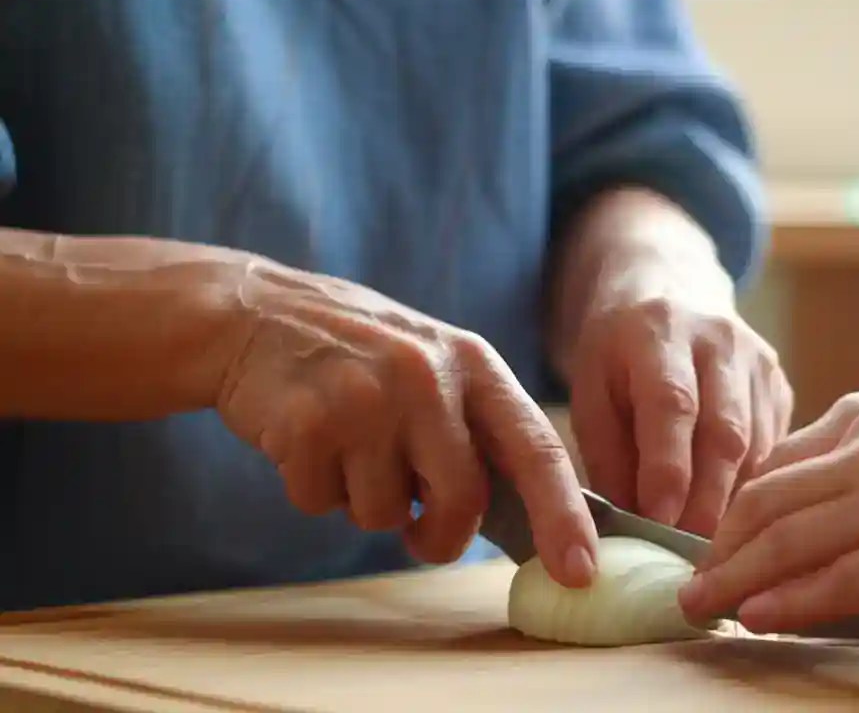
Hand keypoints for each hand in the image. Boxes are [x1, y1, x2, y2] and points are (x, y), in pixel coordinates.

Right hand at [216, 259, 596, 586]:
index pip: (536, 448)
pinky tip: (304, 440)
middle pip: (463, 498)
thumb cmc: (358, 357)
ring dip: (364, 503)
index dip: (563, 514)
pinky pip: (323, 504)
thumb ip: (477, 431)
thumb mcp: (434, 367)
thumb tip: (531, 524)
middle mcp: (427, 374)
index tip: (580, 569)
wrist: (252, 313)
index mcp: (473, 363)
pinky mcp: (308, 421)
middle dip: (442, 536)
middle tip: (418, 531)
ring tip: (345, 446)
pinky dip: (313, 490)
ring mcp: (367, 396)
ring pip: (386, 514)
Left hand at [569, 295, 791, 535]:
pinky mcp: (780, 382)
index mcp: (659, 331)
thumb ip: (608, 455)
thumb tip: (630, 528)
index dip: (668, 469)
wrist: (669, 292)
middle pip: (726, 431)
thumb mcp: (592, 391)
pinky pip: (775, 446)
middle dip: (708, 501)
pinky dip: (753, 487)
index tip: (656, 523)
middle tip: (689, 558)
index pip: (672, 405)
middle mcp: (719, 338)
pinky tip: (733, 519)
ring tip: (710, 550)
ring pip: (757, 445)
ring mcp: (759, 359)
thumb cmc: (618, 354)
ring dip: (734, 502)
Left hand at [679, 402, 858, 632]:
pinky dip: (793, 600)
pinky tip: (760, 615)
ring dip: (737, 577)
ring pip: (791, 541)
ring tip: (702, 605)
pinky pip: (842, 579)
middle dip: (719, 546)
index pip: (778, 465)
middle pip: (767, 501)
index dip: (736, 509)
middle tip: (687, 582)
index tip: (715, 543)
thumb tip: (846, 520)